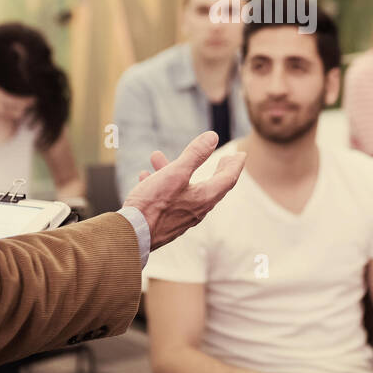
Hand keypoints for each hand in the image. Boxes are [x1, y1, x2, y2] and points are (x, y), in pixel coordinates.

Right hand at [123, 131, 245, 250]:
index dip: (235, 165)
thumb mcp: (175, 173)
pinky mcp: (166, 222)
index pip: (228, 179)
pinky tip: (145, 176)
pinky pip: (169, 199)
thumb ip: (195, 155)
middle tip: (225, 160)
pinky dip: (162, 184)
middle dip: (218, 171)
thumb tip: (212, 137)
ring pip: (185, 190)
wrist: (131, 235)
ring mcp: (182, 218)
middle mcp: (197, 210)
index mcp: (204, 198)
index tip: (241, 155)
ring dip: (176, 171)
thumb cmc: (153, 204)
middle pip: (213, 187)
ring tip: (157, 157)